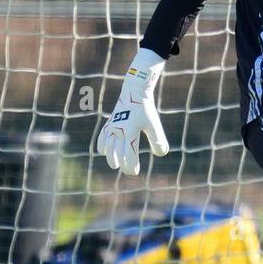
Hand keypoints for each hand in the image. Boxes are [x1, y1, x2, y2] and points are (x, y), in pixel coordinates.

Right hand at [99, 48, 169, 175]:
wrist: (134, 92)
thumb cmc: (146, 110)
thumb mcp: (154, 125)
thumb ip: (158, 140)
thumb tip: (161, 154)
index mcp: (130, 132)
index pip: (128, 155)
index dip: (131, 166)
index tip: (135, 171)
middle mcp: (119, 131)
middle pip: (117, 155)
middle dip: (123, 165)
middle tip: (129, 170)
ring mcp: (112, 128)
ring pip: (107, 148)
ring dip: (111, 158)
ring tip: (116, 164)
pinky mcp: (108, 124)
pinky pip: (101, 138)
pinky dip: (102, 146)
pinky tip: (105, 151)